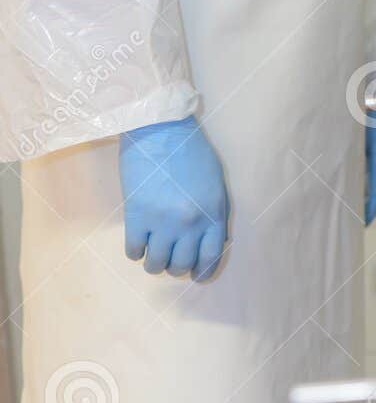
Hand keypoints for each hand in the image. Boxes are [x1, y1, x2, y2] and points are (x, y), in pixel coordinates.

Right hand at [119, 115, 229, 279]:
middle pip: (182, 264)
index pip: (210, 257)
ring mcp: (163, 223)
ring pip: (156, 264)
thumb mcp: (215, 181)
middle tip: (169, 258)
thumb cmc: (191, 149)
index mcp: (213, 213)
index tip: (195, 275)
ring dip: (154, 263)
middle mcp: (190, 224)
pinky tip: (137, 242)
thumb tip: (210, 239)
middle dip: (176, 266)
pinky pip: (134, 251)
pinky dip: (135, 252)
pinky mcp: (137, 217)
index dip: (201, 271)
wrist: (160, 127)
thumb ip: (214, 212)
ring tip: (152, 253)